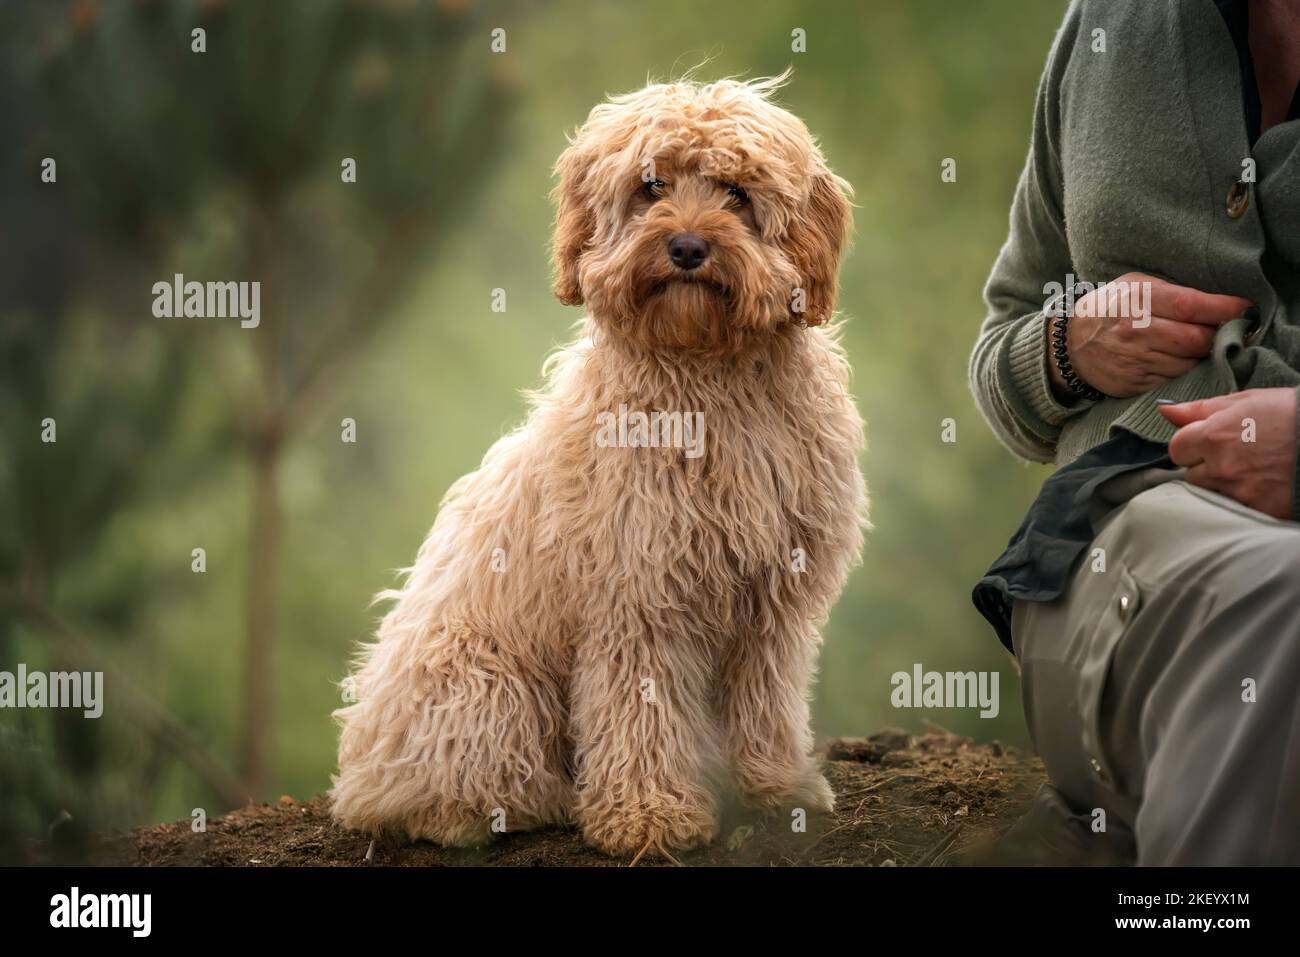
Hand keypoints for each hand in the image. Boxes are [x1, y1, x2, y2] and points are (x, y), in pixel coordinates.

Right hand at [1047, 273, 1252, 399]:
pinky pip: (1173, 380)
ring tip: (1198, 347)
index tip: (1245, 309)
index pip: (1191, 305)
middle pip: (1195, 340)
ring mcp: (1134, 361)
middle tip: (1222, 331)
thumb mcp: (1133, 286)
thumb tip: (1216, 304)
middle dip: (1215, 336)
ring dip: (1200, 357)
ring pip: (1188, 364)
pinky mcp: (1134, 383)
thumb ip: (1171, 292)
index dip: (1224, 309)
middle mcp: (1135, 331)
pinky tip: (1178, 361)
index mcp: (1137, 300)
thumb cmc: (1108, 308)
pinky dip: (1183, 372)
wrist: (1068, 345)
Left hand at [1160, 388, 1298, 519]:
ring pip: (1211, 494)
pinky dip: (1244, 501)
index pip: (1177, 449)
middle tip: (1238, 457)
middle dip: (1207, 467)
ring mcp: (1240, 492)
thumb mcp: (1246, 401)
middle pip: (1192, 475)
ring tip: (1253, 472)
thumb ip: (1201, 409)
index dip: (1193, 445)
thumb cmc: (1291, 414)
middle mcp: (1221, 466)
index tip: (1210, 442)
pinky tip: (1263, 486)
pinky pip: (1234, 509)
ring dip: (1224, 485)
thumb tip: (1165, 410)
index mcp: (1213, 436)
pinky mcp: (1259, 510)